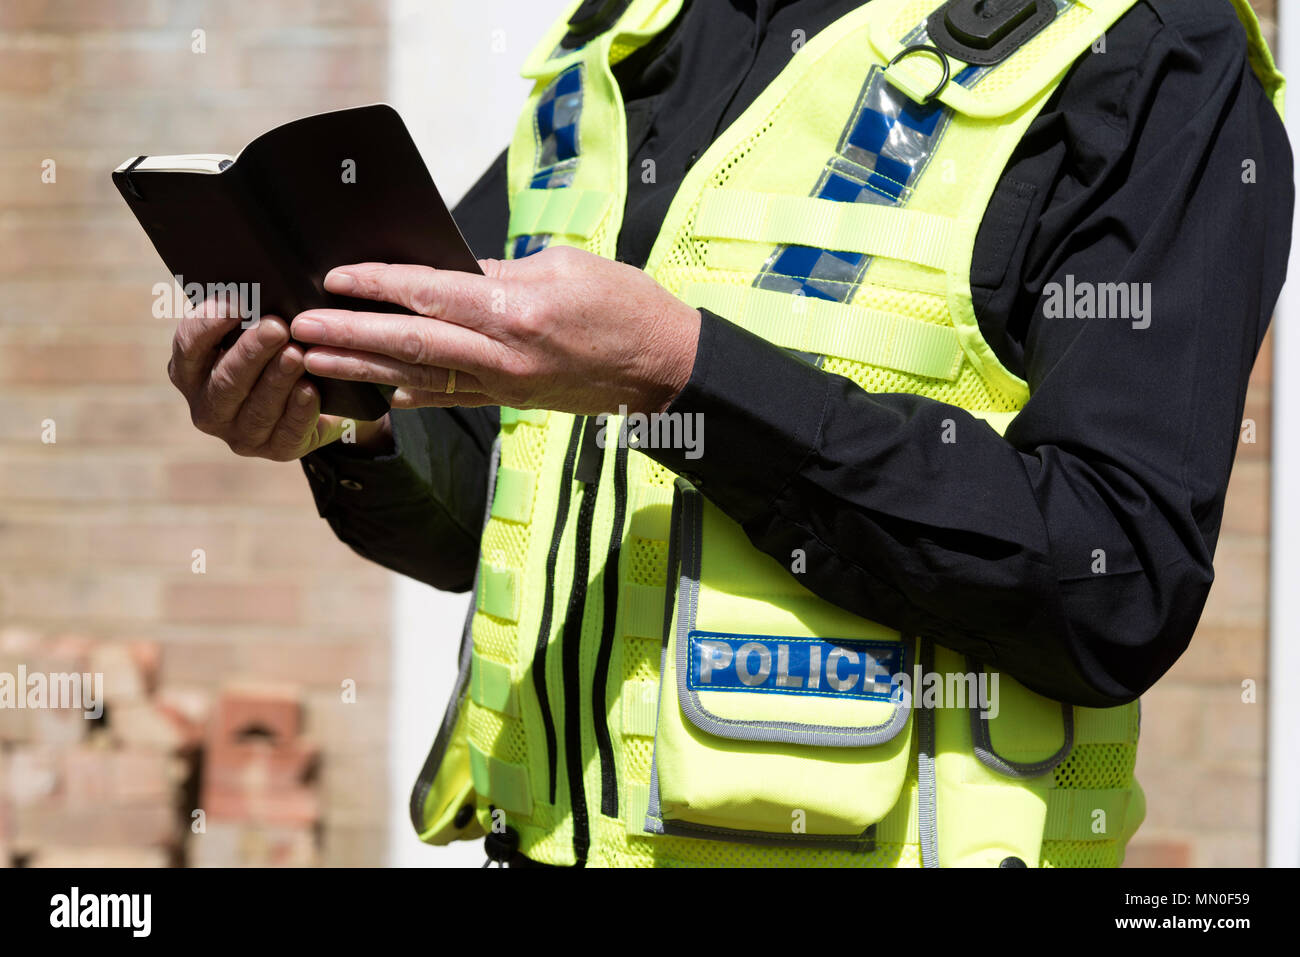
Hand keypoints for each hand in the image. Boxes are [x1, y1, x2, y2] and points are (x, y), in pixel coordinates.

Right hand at [168, 295, 391, 460]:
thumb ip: (250, 314)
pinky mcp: (274, 451)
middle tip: (277, 327)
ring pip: (256, 409)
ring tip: (298, 355)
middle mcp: (207, 406)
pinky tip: (311, 391)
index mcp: (191, 370)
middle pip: (224, 380)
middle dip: (251, 352)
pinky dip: (299, 411)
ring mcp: (239, 434)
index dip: (210, 323)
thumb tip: (265, 282)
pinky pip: (287, 433)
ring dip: (277, 380)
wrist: (316, 398)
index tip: (237, 300)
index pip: (189, 345)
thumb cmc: (275, 352)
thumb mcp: (256, 331)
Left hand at [289, 246, 700, 415]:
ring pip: (421, 376)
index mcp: (517, 311)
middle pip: (412, 342)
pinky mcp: (512, 400)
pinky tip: (376, 392)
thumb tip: (452, 272)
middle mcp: (505, 354)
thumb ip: (501, 273)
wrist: (667, 367)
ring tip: (316, 361)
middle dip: (351, 334)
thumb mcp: (566, 266)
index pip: (431, 294)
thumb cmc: (627, 305)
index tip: (335, 276)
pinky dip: (412, 395)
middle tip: (301, 327)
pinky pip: (452, 399)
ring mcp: (506, 384)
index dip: (378, 285)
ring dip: (364, 368)